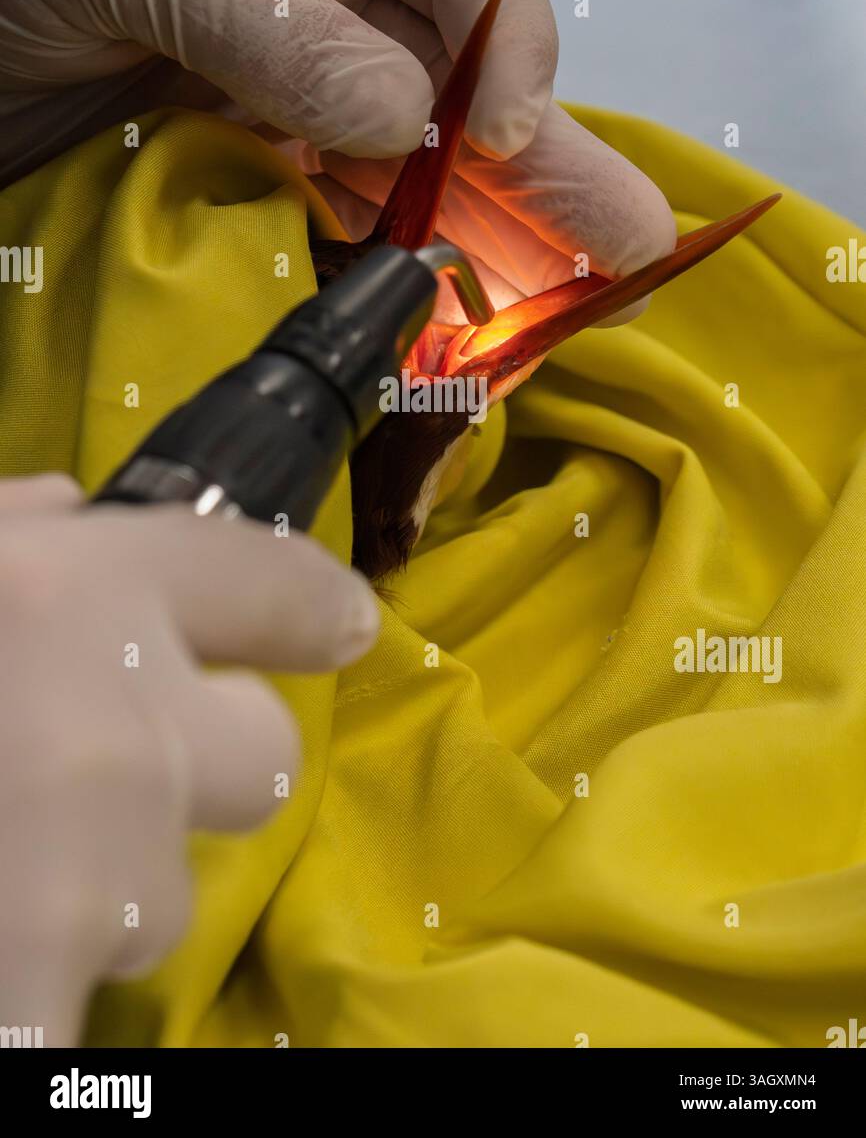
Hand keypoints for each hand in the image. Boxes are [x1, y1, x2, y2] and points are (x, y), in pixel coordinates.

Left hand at [0, 0, 673, 300]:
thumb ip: (263, 19)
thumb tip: (404, 118)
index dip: (506, 43)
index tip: (505, 131)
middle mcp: (323, 6)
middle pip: (465, 86)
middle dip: (548, 167)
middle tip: (629, 246)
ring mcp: (290, 107)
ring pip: (419, 176)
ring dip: (497, 242)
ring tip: (584, 306)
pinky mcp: (249, 188)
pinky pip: (345, 234)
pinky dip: (397, 280)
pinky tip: (458, 323)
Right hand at [0, 474, 377, 1045]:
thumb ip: (0, 534)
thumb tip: (65, 515)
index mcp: (74, 590)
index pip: (268, 583)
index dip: (307, 607)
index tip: (332, 625)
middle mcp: (122, 731)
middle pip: (261, 754)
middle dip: (199, 755)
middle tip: (103, 761)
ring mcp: (97, 883)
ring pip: (165, 885)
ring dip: (100, 873)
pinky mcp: (44, 1001)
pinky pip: (90, 999)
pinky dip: (43, 978)